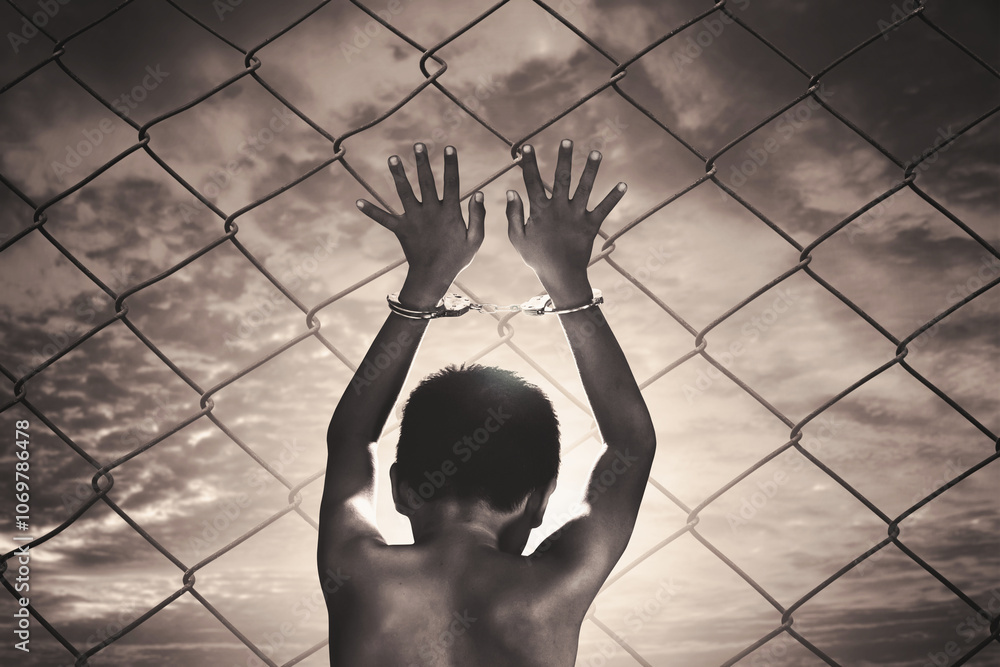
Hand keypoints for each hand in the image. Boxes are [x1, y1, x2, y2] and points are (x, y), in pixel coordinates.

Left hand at [357, 143, 484, 308]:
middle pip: (426, 182)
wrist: (433, 277)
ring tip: (393, 158)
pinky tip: (358, 201)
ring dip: (398, 175)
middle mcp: (430, 212)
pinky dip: (372, 211)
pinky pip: (384, 218)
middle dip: (422, 162)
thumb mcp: (475, 240)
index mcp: (449, 213)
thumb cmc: (456, 258)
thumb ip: (478, 216)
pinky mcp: (400, 229)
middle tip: (419, 145)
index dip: (451, 165)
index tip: (449, 147)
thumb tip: (479, 193)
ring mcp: (414, 220)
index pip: (451, 183)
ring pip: (404, 193)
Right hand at [505, 139, 625, 304]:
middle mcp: (559, 209)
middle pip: (561, 178)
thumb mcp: (517, 238)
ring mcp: (576, 216)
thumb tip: (511, 191)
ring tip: (596, 153)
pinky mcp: (591, 226)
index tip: (527, 147)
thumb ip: (513, 214)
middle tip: (567, 140)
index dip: (529, 163)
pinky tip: (624, 185)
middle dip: (564, 158)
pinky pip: (604, 209)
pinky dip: (614, 197)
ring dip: (591, 169)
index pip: (532, 182)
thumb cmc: (537, 258)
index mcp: (539, 211)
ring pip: (584, 188)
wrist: (561, 276)